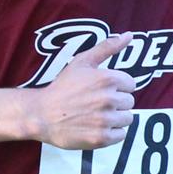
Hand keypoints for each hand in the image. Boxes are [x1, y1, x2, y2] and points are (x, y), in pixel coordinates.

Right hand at [31, 33, 137, 148]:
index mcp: (108, 78)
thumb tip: (130, 35)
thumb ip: (108, 47)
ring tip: (97, 116)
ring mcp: (105, 120)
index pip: (130, 84)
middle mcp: (109, 99)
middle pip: (129, 102)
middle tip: (96, 104)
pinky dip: (112, 133)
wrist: (42, 115)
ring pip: (128, 119)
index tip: (102, 90)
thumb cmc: (63, 87)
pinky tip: (97, 127)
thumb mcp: (82, 61)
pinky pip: (121, 135)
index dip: (117, 87)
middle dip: (117, 103)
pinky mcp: (102, 138)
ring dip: (116, 118)